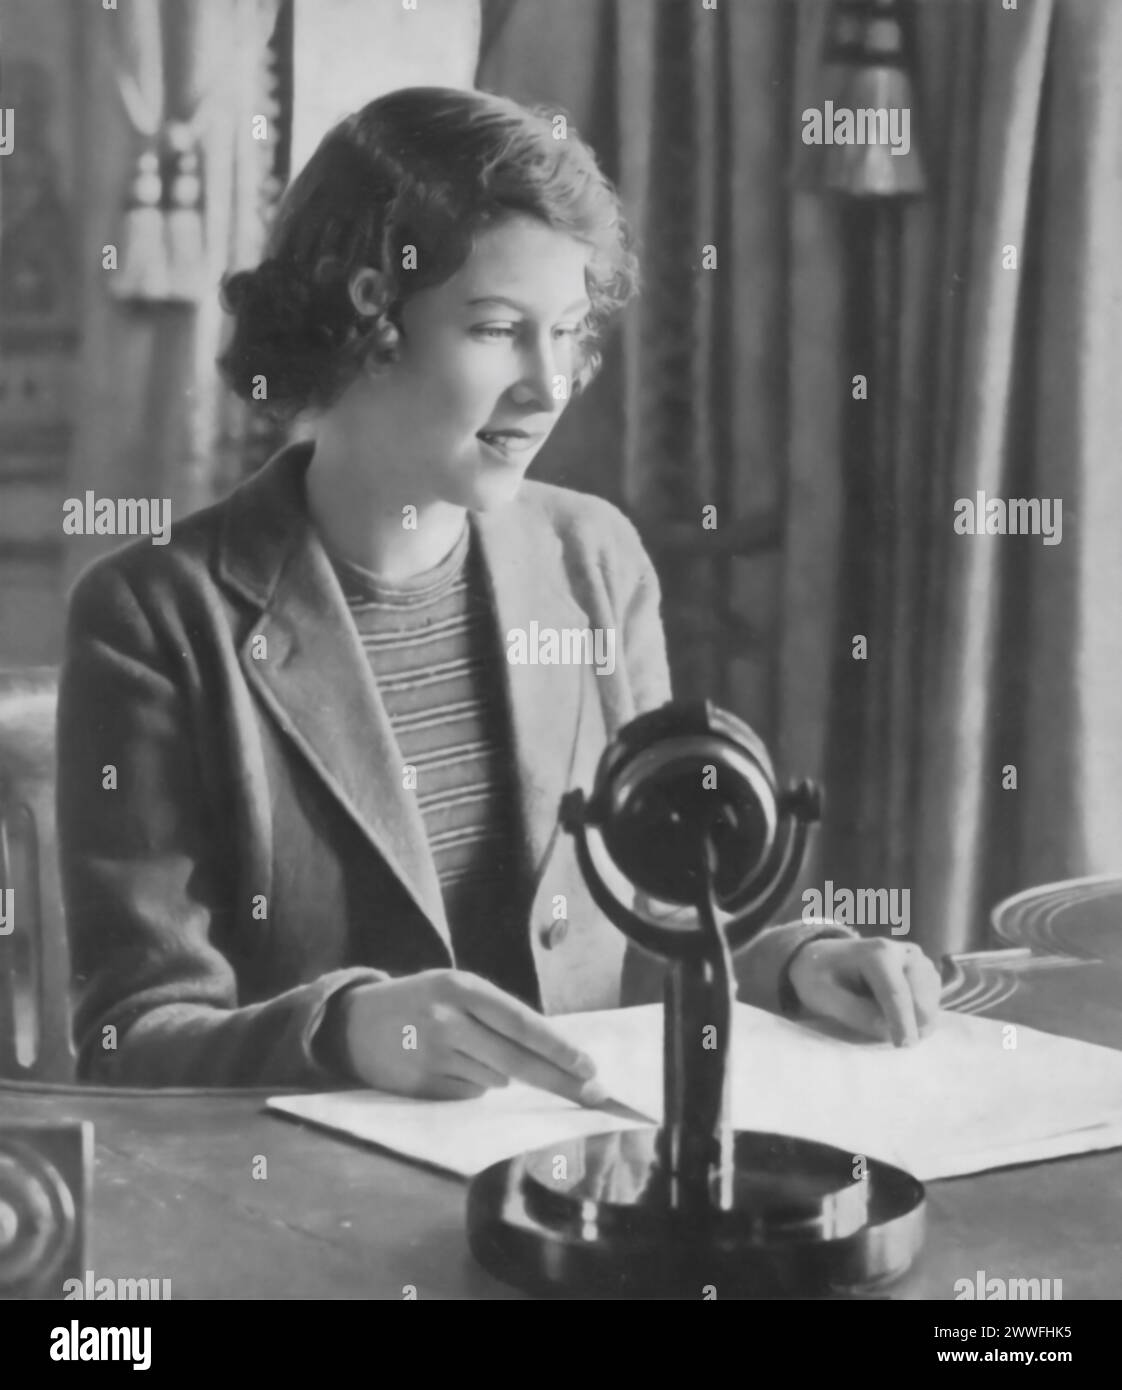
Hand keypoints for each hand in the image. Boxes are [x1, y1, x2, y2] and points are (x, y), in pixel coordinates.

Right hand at [334, 969, 608, 1103]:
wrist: (353, 1024)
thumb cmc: (420, 1003)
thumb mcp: (455, 989)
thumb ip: (497, 1015)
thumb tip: (553, 1054)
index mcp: (461, 988)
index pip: (521, 1023)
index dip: (558, 1048)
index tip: (590, 1067)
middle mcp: (447, 1020)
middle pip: (517, 1060)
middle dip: (560, 1080)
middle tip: (594, 1095)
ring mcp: (432, 1057)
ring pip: (495, 1080)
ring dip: (499, 1074)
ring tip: (465, 1052)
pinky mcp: (421, 1088)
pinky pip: (469, 1095)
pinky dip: (471, 1086)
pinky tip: (445, 1068)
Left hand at [787, 938, 940, 1045]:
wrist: (823, 958)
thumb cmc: (819, 976)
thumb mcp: (823, 996)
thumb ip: (855, 1013)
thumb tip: (888, 1030)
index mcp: (878, 953)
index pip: (896, 993)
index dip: (902, 1022)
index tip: (903, 1046)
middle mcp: (905, 952)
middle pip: (922, 1000)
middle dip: (909, 1022)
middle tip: (883, 1033)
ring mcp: (919, 961)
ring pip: (931, 1004)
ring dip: (913, 1020)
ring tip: (881, 1018)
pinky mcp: (925, 972)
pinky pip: (932, 1004)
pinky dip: (917, 1015)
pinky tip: (894, 1014)